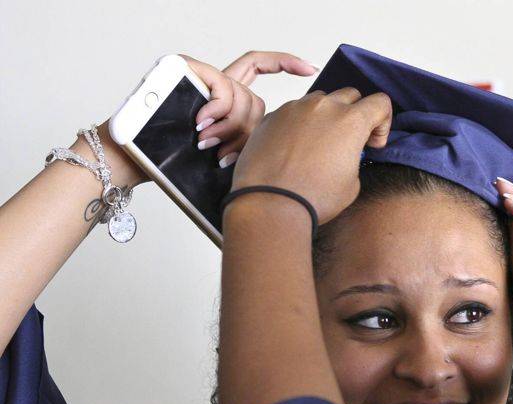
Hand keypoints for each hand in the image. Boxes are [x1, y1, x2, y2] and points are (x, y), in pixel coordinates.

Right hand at [184, 51, 318, 165]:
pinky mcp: (184, 68)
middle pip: (254, 100)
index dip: (286, 64)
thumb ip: (246, 141)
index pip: (260, 67)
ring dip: (228, 127)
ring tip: (207, 143)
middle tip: (223, 152)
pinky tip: (202, 124)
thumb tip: (281, 143)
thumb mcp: (221, 153)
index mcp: (224, 96)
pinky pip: (220, 88)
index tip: (311, 68)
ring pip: (241, 98)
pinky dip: (215, 110)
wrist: (131, 158)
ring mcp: (199, 73)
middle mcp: (214, 81)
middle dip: (246, 130)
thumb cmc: (175, 161)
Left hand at [231, 88, 391, 224]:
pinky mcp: (273, 116)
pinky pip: (294, 111)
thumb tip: (346, 153)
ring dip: (326, 115)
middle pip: (350, 95)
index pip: (380, 102)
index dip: (383, 123)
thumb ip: (354, 157)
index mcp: (351, 121)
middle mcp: (324, 106)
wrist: (270, 203)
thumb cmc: (313, 197)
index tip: (373, 143)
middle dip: (355, 114)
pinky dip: (300, 124)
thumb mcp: (352, 183)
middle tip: (349, 141)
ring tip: (318, 144)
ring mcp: (295, 108)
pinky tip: (295, 150)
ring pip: (320, 100)